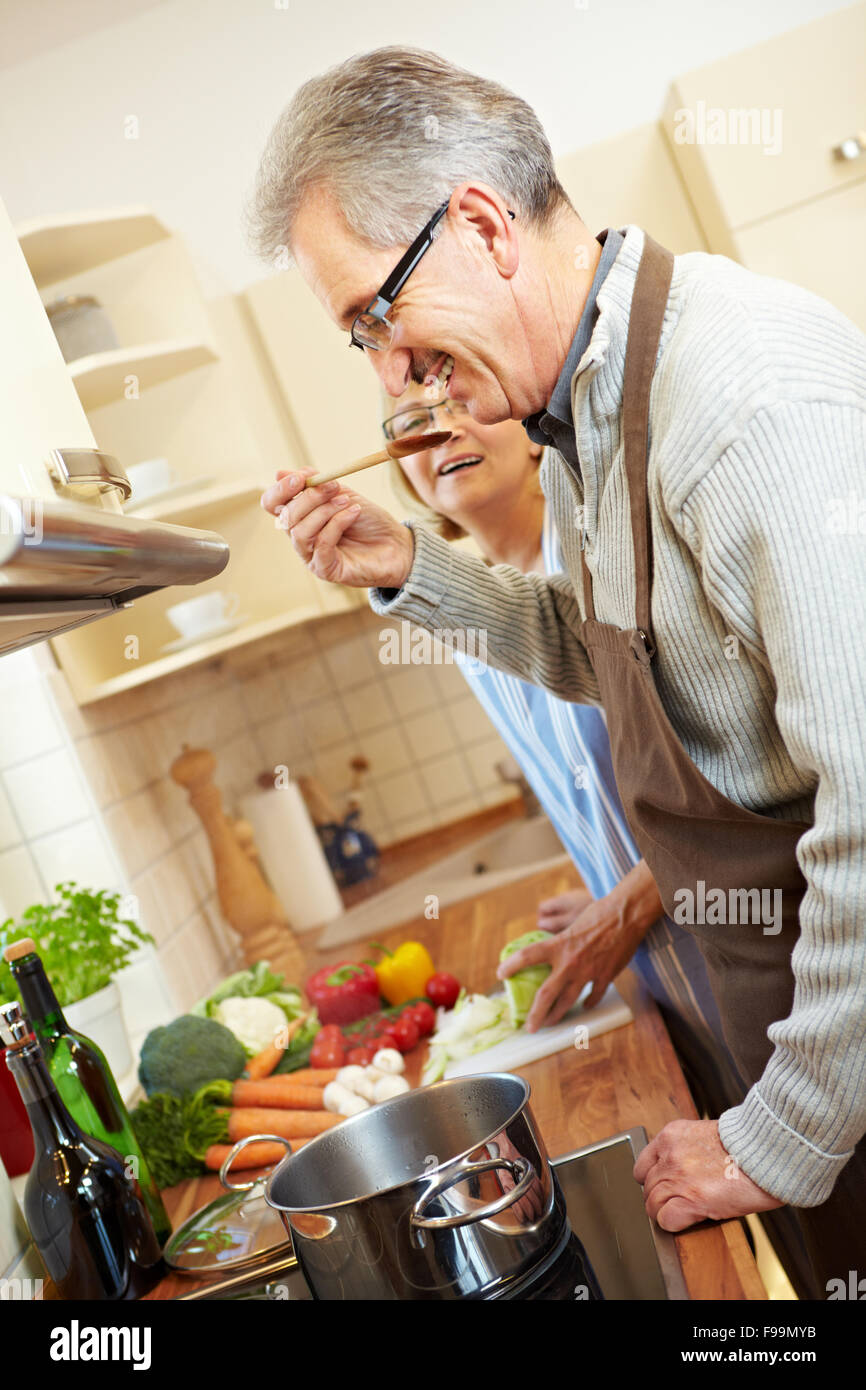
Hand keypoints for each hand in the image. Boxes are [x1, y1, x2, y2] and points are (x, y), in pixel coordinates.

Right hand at [260, 468, 414, 588]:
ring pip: (300, 532)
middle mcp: (301, 538)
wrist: (397, 545)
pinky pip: (321, 545)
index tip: (300, 478)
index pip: (272, 504)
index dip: (280, 490)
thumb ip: (315, 484)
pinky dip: (336, 524)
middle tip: (334, 487)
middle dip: (309, 497)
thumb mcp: (342, 494)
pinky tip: (353, 513)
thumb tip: (280, 472)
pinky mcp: (326, 570)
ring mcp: (311, 556)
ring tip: (347, 502)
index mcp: (300, 517)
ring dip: (324, 511)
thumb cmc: (368, 521)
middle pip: (285, 517)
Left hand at [497, 886, 647, 1031]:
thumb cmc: (598, 913)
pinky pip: (593, 997)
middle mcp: (569, 962)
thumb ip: (561, 941)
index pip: (527, 956)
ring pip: (568, 1002)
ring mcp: (588, 972)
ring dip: (557, 1015)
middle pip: (546, 995)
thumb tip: (551, 951)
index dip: (511, 966)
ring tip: (550, 1023)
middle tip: (529, 1026)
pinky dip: (587, 1003)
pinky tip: (584, 1006)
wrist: (625, 915)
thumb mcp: (571, 924)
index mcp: (558, 945)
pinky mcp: (605, 977)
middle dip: (536, 1014)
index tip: (500, 974)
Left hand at [633, 1119, 783, 1230]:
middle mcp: (670, 1155)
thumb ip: (687, 1150)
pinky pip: (666, 1220)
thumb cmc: (747, 1146)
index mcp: (672, 1135)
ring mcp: (678, 1178)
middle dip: (661, 1198)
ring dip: (666, 1212)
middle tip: (677, 1203)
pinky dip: (674, 1223)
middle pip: (648, 1188)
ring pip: (652, 1205)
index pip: (643, 1164)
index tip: (664, 1186)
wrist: (767, 1152)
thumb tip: (682, 1167)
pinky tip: (688, 1220)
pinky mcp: (691, 1200)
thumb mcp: (707, 1135)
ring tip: (684, 1213)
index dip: (653, 1180)